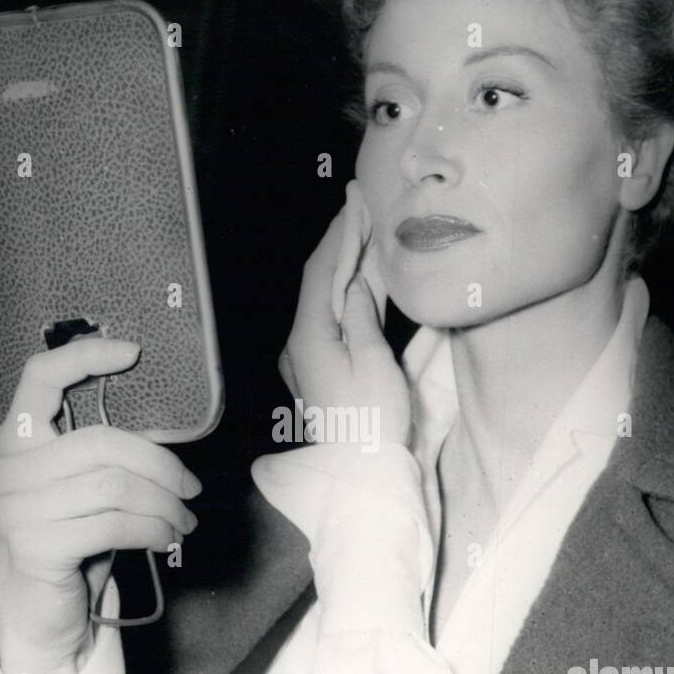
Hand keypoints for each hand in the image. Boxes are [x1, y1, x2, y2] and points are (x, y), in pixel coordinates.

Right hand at [0, 338, 200, 673]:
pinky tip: (167, 539)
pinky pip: (114, 523)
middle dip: (161, 465)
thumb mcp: (84, 492)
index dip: (84, 355)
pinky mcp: (34, 544)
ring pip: (115, 484)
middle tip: (192, 489)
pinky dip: (153, 529)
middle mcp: (7, 468)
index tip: (132, 352)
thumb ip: (105, 458)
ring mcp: (14, 507)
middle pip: (102, 441)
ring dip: (164, 504)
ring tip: (183, 521)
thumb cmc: (71, 545)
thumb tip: (168, 444)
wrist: (42, 618)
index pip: (40, 377)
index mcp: (16, 441)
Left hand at [279, 181, 410, 448]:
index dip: (339, 232)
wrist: (360, 474)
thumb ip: (360, 316)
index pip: (321, 270)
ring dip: (344, 265)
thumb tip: (353, 282)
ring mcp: (306, 358)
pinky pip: (330, 319)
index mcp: (309, 337)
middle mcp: (299, 343)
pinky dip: (345, 293)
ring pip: (324, 299)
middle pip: (320, 281)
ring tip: (365, 232)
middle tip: (361, 205)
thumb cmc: (372, 422)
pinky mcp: (319, 370)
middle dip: (342, 242)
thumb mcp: (374, 364)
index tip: (354, 199)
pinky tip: (360, 280)